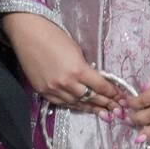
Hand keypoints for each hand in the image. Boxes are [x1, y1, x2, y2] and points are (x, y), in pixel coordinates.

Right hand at [0, 12, 122, 117]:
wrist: (27, 34)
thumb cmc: (53, 35)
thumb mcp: (76, 50)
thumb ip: (84, 67)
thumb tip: (93, 79)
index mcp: (78, 70)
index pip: (100, 86)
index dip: (113, 93)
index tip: (121, 97)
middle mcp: (67, 83)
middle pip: (91, 98)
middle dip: (106, 104)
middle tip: (117, 110)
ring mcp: (53, 90)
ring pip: (77, 104)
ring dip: (92, 108)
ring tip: (105, 114)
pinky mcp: (43, 92)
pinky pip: (62, 103)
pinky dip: (74, 105)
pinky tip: (83, 107)